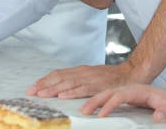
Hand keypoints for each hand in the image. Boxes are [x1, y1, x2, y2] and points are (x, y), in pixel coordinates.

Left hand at [27, 61, 149, 98]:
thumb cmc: (112, 77)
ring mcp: (92, 78)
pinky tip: (63, 96)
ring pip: (69, 83)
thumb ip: (79, 80)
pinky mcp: (100, 86)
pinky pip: (84, 89)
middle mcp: (84, 72)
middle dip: (44, 85)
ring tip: (42, 94)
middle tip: (32, 92)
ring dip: (54, 89)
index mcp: (81, 70)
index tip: (33, 87)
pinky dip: (72, 92)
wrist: (133, 73)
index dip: (45, 80)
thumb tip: (62, 88)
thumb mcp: (93, 76)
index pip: (58, 74)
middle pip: (60, 77)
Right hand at [80, 84, 165, 122]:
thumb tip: (158, 116)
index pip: (121, 95)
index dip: (110, 104)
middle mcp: (132, 90)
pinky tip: (93, 108)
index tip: (101, 115)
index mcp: (140, 90)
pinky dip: (100, 102)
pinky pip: (111, 98)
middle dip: (96, 100)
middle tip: (84, 110)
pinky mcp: (128, 99)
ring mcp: (129, 93)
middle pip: (110, 92)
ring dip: (95, 101)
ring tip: (84, 110)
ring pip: (108, 94)